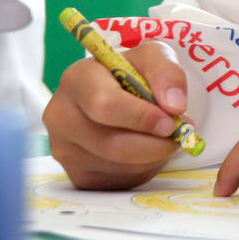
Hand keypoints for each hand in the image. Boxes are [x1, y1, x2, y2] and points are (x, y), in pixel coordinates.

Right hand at [44, 41, 190, 189]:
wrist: (122, 96)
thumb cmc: (134, 74)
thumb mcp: (155, 58)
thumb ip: (167, 73)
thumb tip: (174, 106)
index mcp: (76, 79)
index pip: (105, 105)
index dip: (142, 117)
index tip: (170, 121)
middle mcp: (61, 115)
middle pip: (112, 144)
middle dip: (154, 144)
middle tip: (177, 135)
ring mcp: (64, 148)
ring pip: (119, 166)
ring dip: (153, 157)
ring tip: (161, 137)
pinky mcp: (77, 174)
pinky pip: (118, 181)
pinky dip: (143, 169)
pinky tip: (145, 149)